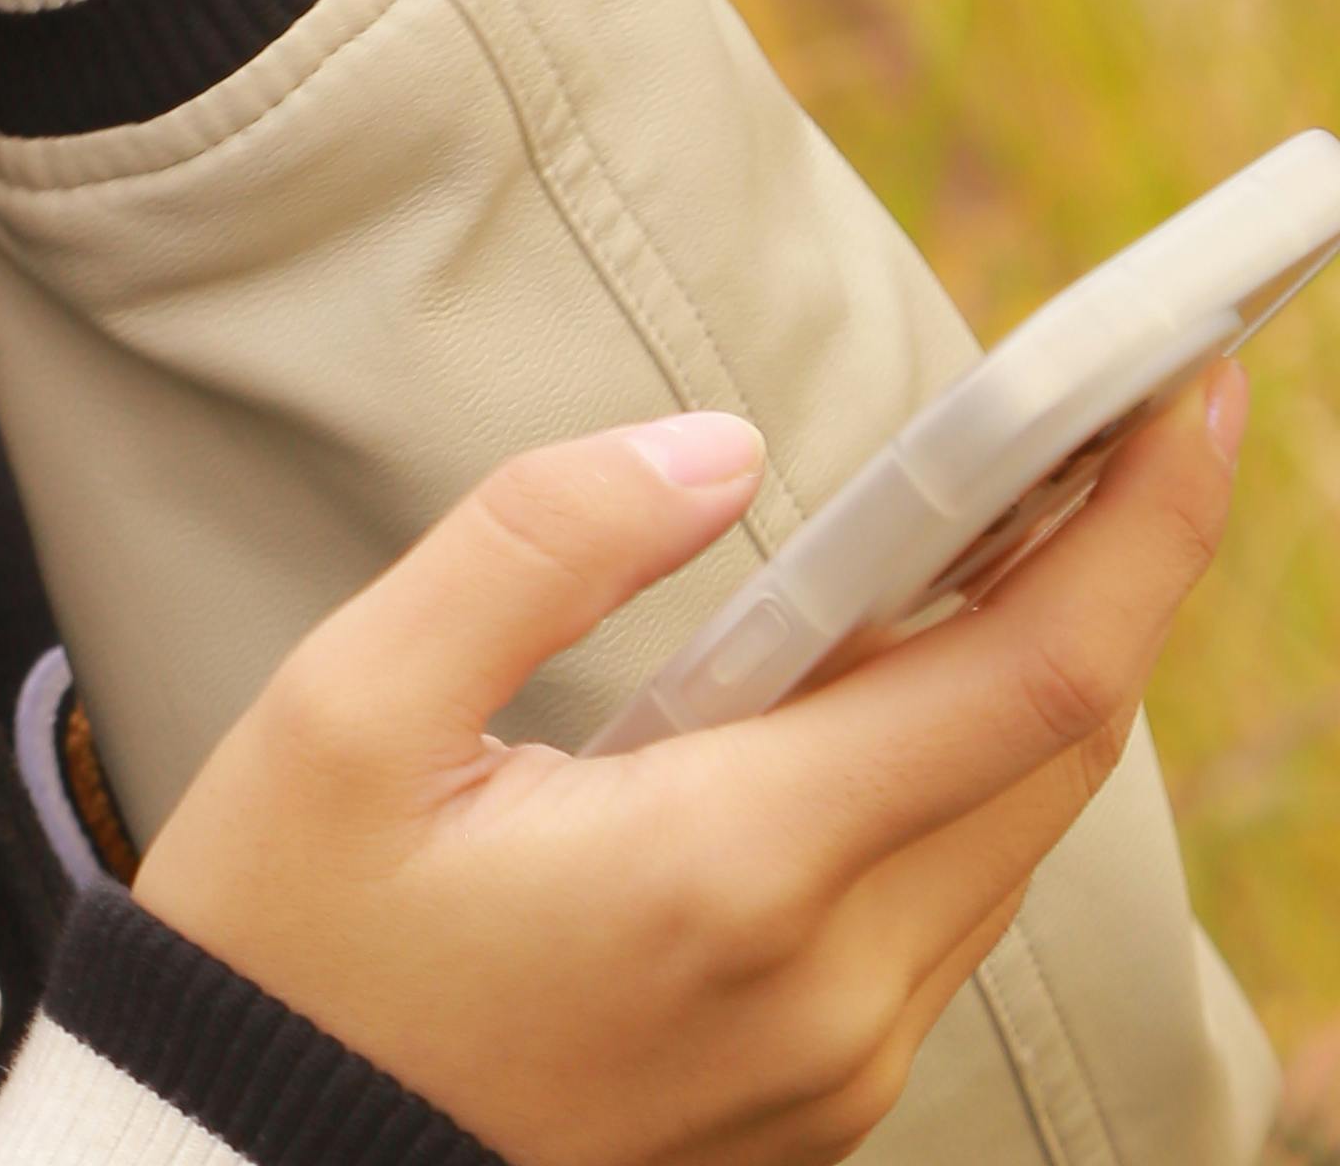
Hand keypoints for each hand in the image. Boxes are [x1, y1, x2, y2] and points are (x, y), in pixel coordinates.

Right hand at [135, 371, 1242, 1165]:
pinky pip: (943, 902)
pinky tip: (902, 658)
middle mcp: (828, 990)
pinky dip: (959, 759)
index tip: (1187, 375)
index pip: (1031, 675)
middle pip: (1057, 746)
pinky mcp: (811, 1098)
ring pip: (1011, 828)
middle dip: (1115, 559)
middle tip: (1119, 397)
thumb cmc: (281, 940)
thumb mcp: (351, 706)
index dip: (1139, 518)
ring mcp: (834, 1065)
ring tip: (1019, 499)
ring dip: (1037, 658)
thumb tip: (720, 447)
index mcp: (728, 869)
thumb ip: (540, 543)